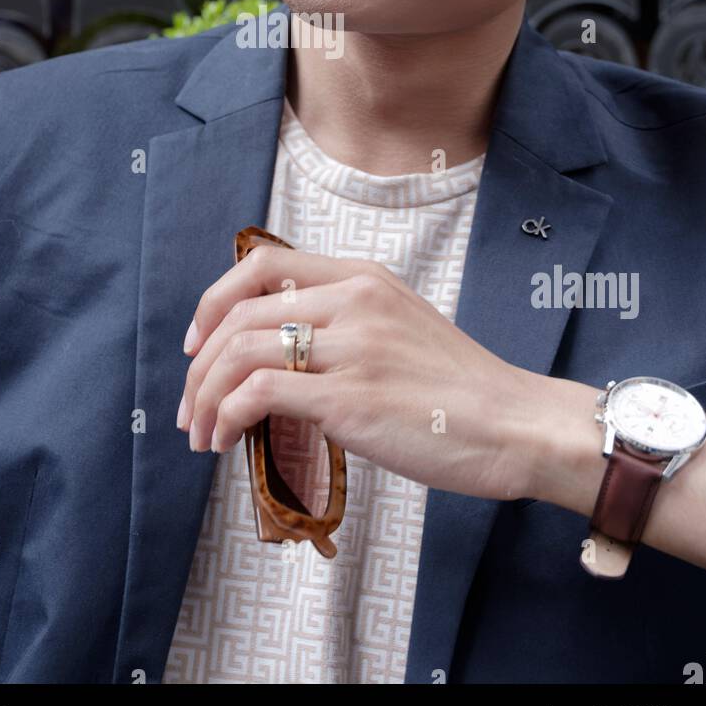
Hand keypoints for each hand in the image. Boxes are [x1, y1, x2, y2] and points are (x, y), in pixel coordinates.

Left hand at [177, 243, 542, 500]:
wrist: (516, 424)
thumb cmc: (460, 390)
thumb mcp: (400, 327)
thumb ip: (345, 326)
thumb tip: (279, 362)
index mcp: (363, 277)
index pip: (261, 264)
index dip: (213, 301)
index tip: (198, 343)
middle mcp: (353, 299)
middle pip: (238, 313)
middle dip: (198, 363)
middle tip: (189, 404)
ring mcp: (352, 346)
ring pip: (240, 352)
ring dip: (205, 396)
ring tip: (201, 433)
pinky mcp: (350, 396)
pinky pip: (259, 394)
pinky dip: (227, 417)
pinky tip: (228, 442)